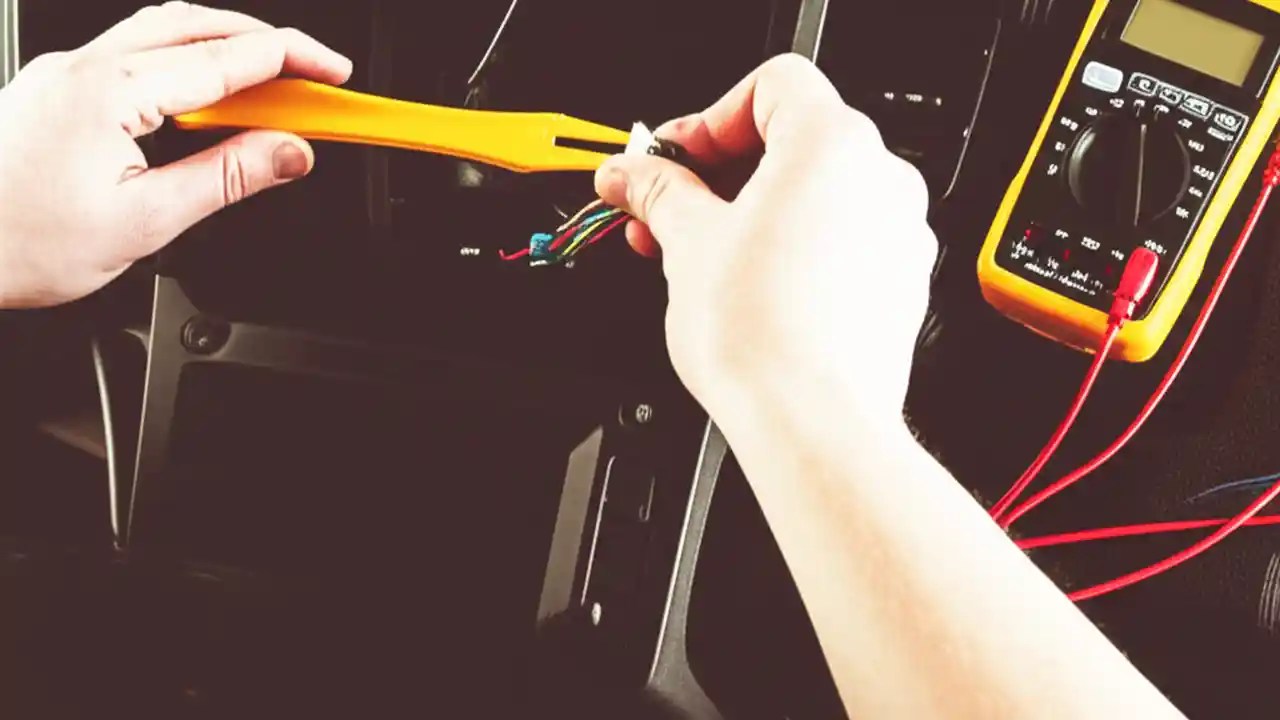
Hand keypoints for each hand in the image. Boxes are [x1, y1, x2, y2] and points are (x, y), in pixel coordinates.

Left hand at [0, 2, 351, 307]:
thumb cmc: (20, 242)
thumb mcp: (146, 221)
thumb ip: (228, 177)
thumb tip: (289, 153)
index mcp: (111, 91)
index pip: (229, 58)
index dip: (295, 62)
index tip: (336, 74)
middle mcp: (85, 66)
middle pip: (198, 24)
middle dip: (267, 43)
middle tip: (314, 78)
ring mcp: (65, 72)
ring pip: (163, 32)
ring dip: (225, 49)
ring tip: (269, 90)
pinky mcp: (55, 90)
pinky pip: (134, 55)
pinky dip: (184, 66)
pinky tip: (202, 103)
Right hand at [594, 54, 935, 440]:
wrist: (814, 425)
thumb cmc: (766, 340)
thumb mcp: (687, 244)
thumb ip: (658, 191)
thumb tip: (634, 174)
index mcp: (833, 144)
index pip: (772, 85)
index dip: (708, 118)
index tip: (670, 160)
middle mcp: (880, 179)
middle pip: (791, 139)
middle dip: (718, 171)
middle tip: (665, 207)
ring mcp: (898, 232)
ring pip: (814, 194)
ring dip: (750, 212)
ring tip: (696, 254)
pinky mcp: (898, 281)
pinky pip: (839, 239)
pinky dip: (791, 247)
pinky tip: (745, 284)